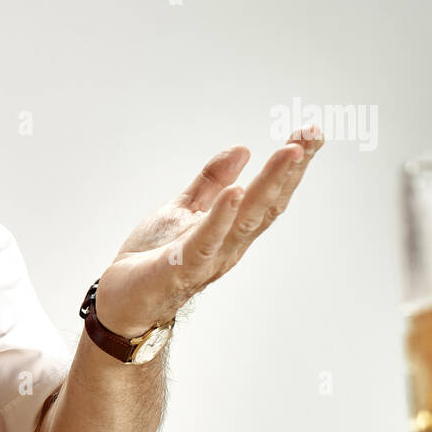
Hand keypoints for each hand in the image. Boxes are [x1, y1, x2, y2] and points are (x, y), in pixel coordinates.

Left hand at [92, 127, 324, 337]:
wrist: (120, 298)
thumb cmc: (152, 256)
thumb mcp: (183, 209)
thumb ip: (211, 182)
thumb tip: (243, 149)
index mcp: (232, 231)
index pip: (269, 196)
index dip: (290, 166)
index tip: (310, 133)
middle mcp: (230, 246)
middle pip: (267, 206)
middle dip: (289, 170)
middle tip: (309, 137)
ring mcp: (209, 259)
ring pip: (246, 220)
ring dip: (269, 185)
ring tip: (289, 152)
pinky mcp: (181, 268)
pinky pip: (205, 242)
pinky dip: (221, 218)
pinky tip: (235, 191)